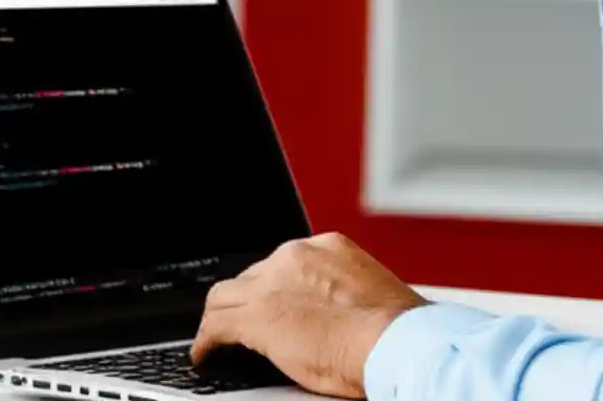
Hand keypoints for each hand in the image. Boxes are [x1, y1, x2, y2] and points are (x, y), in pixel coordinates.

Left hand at [190, 232, 426, 398]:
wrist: (395, 341)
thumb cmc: (395, 329)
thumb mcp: (371, 297)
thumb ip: (346, 296)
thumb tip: (342, 317)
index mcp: (329, 247)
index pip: (285, 264)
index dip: (275, 287)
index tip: (278, 304)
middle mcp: (296, 256)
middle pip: (253, 276)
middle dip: (249, 300)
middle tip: (249, 325)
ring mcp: (272, 283)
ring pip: (226, 296)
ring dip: (222, 317)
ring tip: (217, 339)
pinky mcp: (255, 316)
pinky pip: (215, 325)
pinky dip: (207, 341)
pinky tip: (206, 354)